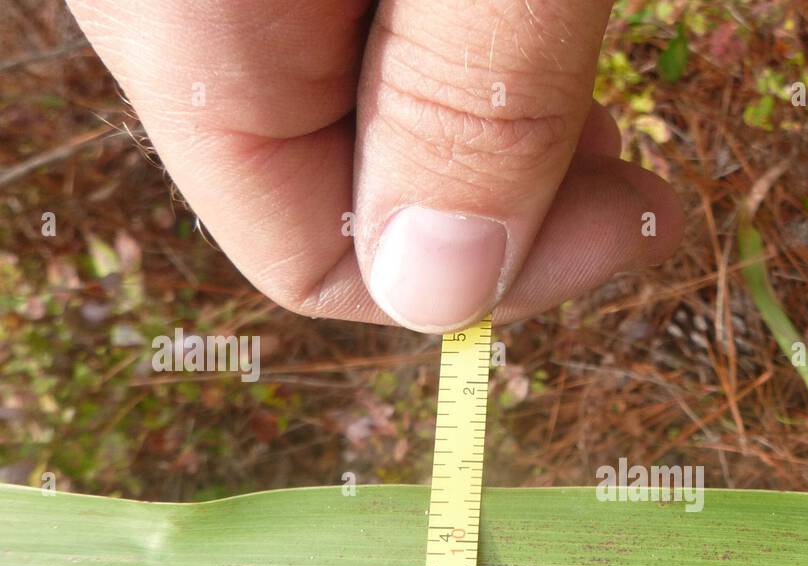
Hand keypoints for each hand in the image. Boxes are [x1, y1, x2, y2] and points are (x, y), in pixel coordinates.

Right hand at [67, 0, 682, 331]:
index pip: (307, 258)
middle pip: (329, 184)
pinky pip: (351, 33)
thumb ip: (469, 104)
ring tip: (567, 37)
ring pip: (349, 104)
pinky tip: (509, 7)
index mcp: (187, 22)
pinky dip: (446, 36)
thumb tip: (443, 290)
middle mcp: (168, 4)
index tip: (634, 222)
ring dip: (479, 108)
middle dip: (498, 190)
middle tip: (623, 149)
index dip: (488, 278)